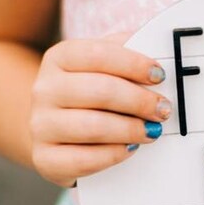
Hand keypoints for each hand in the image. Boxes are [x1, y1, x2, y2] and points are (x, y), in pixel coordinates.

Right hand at [30, 33, 170, 186]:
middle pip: (100, 91)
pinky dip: (115, 154)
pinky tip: (130, 148)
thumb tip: (156, 46)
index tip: (159, 76)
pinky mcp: (46, 159)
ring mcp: (41, 125)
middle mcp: (44, 89)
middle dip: (140, 101)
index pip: (98, 54)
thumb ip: (125, 54)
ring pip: (93, 126)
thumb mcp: (102, 68)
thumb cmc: (87, 96)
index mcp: (59, 58)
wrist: (55, 133)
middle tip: (163, 109)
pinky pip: (86, 159)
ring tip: (152, 130)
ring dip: (131, 129)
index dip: (133, 64)